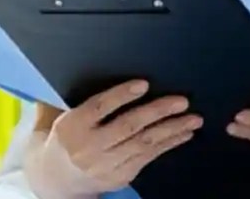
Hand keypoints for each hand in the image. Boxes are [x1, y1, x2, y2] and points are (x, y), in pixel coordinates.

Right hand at [28, 80, 201, 198]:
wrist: (56, 180)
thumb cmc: (65, 138)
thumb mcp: (59, 117)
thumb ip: (75, 98)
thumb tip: (94, 68)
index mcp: (71, 127)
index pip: (99, 108)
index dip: (121, 95)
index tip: (144, 83)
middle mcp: (88, 148)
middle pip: (127, 127)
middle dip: (157, 112)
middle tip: (181, 101)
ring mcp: (106, 165)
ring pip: (143, 144)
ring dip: (172, 129)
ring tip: (193, 118)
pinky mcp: (120, 176)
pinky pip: (149, 158)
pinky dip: (169, 144)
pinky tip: (184, 134)